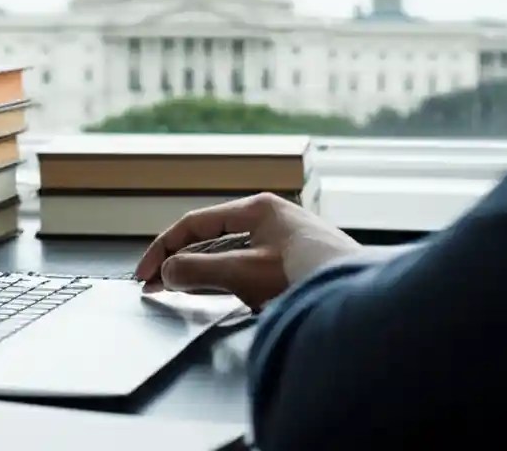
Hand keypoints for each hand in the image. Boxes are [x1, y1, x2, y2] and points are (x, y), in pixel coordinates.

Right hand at [134, 193, 362, 310]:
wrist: (360, 293)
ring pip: (230, 255)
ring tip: (184, 293)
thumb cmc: (309, 274)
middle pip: (211, 239)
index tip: (146, 273)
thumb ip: (199, 271)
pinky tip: (225, 298)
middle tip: (158, 286)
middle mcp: (271, 219)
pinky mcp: (296, 264)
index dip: (164, 247)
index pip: (195, 223)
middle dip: (182, 262)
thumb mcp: (244, 272)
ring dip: (205, 274)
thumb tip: (168, 271)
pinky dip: (230, 282)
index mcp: (258, 208)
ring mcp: (285, 242)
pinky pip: (250, 269)